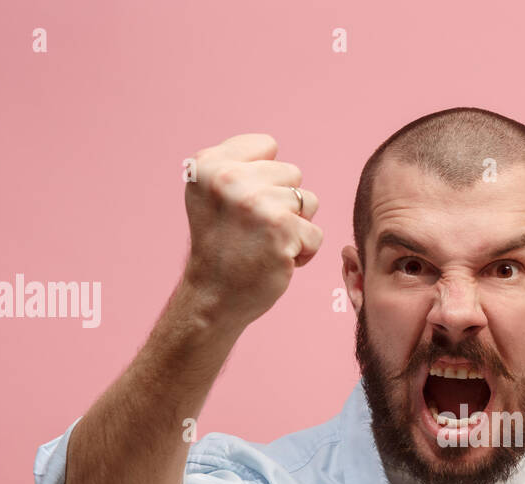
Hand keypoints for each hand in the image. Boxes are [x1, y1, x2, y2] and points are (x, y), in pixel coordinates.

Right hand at [181, 133, 322, 328]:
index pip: (267, 145)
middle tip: (253, 230)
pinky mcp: (281, 231)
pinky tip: (276, 260)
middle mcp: (228, 179)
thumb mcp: (212, 193)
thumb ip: (238, 165)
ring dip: (296, 227)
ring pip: (309, 201)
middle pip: (292, 172)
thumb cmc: (221, 245)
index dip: (265, 178)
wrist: (214, 298)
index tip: (241, 205)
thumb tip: (273, 147)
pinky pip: (316, 233)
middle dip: (283, 203)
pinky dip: (303, 252)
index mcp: (209, 165)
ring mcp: (256, 204)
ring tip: (265, 243)